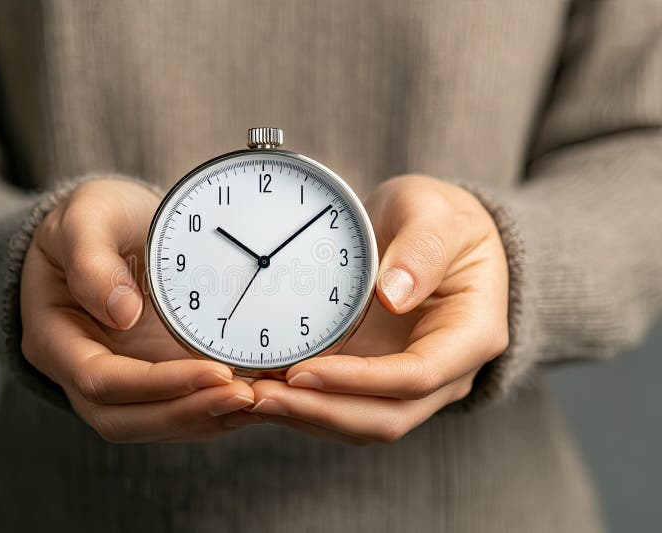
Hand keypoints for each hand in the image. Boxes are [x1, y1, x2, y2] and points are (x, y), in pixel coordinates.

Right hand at [20, 179, 258, 442]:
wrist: (114, 224)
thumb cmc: (95, 217)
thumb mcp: (86, 216)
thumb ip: (92, 259)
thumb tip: (121, 314)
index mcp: (54, 336)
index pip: (99, 380)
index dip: (155, 384)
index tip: (213, 372)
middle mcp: (81, 368)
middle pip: (125, 419)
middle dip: (186, 412)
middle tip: (245, 395)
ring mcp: (118, 378)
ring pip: (155, 423)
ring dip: (206, 418)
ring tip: (258, 399)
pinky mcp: (150, 377)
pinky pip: (177, 408)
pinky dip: (213, 411)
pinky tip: (253, 396)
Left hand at [249, 175, 508, 443]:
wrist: (434, 233)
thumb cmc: (440, 218)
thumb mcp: (436, 212)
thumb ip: (422, 247)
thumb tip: (395, 296)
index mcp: (471, 334)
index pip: (417, 376)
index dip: (359, 381)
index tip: (305, 371)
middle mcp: (446, 372)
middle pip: (385, 416)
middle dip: (321, 411)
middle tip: (260, 396)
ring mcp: (409, 382)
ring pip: (359, 422)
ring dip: (305, 416)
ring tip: (251, 397)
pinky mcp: (376, 380)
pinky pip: (341, 406)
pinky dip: (303, 406)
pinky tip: (262, 393)